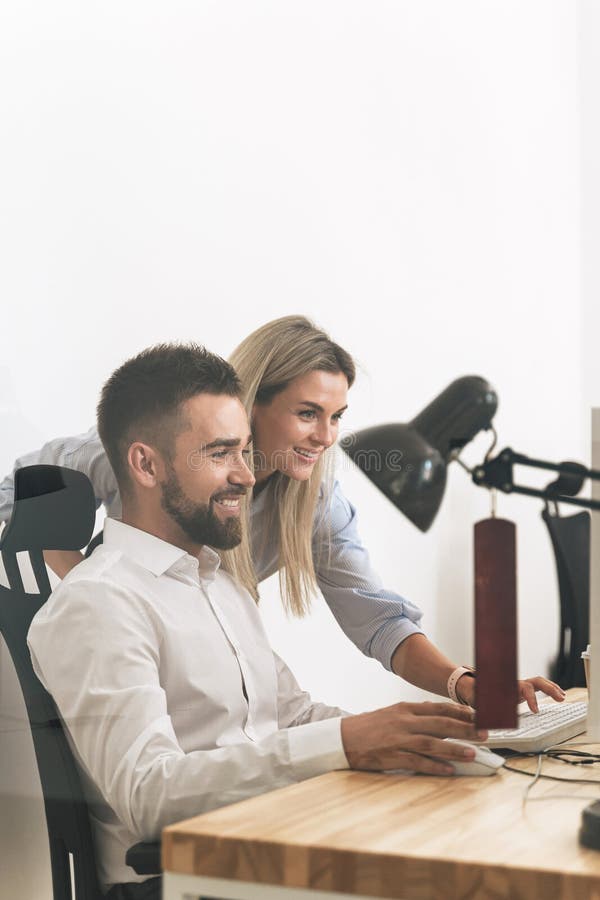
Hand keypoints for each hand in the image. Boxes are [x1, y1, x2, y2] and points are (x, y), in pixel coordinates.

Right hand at [340, 701, 487, 775]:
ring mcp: (398, 739)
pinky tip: (449, 770)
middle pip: (440, 724)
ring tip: (472, 753)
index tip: (479, 716)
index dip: (460, 712)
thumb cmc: (370, 726)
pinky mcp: (392, 756)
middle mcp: (404, 721)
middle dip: (465, 729)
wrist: (343, 737)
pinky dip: (434, 766)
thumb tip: (440, 716)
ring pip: (432, 743)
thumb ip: (416, 714)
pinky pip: (417, 762)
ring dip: (454, 748)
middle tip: (485, 733)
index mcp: (405, 708)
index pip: (438, 708)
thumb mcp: (393, 713)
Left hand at [456, 673, 565, 711]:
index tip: (535, 711)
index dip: (530, 699)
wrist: (470, 687)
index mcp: (506, 687)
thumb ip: (483, 709)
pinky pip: (537, 687)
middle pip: (535, 681)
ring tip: (563, 696)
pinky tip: (558, 695)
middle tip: (560, 697)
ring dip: (552, 688)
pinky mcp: (521, 690)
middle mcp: (514, 684)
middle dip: (549, 688)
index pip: (523, 689)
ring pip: (538, 682)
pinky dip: (549, 690)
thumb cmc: (475, 695)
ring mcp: (518, 686)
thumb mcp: (478, 702)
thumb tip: (486, 721)